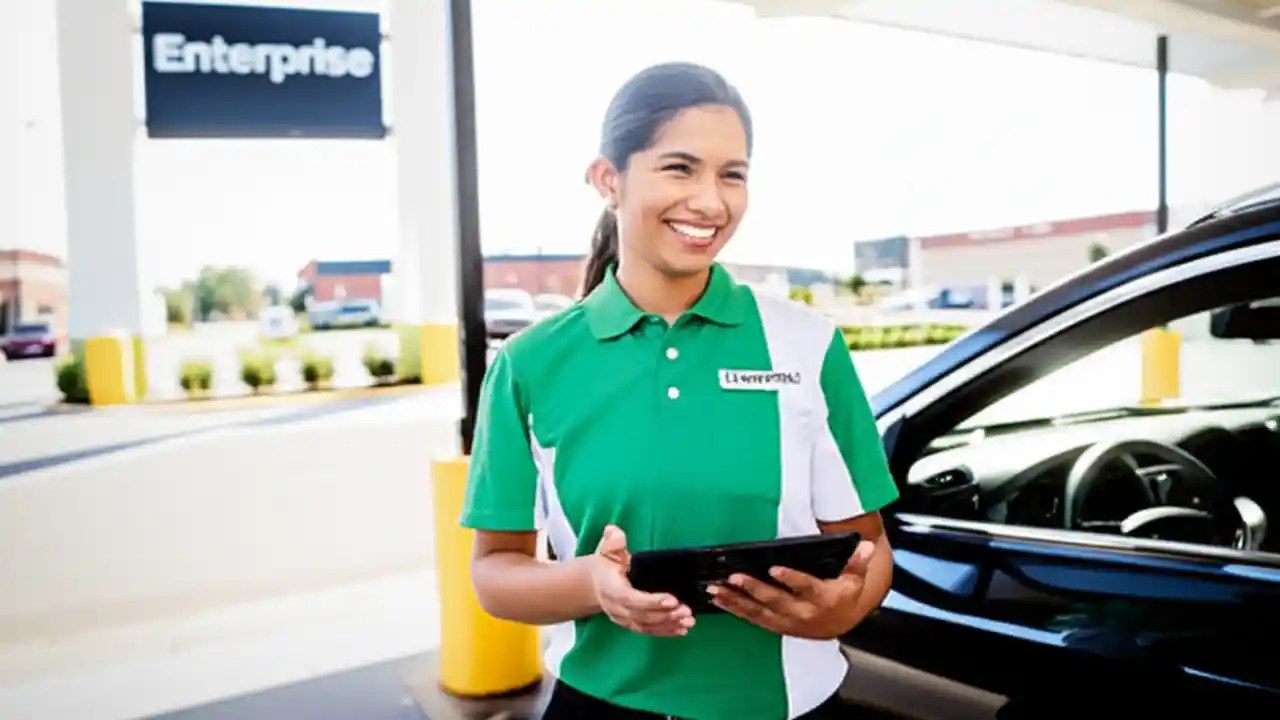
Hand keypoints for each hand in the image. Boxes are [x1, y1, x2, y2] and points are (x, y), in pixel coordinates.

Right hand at [589, 525, 694, 636]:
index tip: (672, 600)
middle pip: (642, 616)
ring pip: (647, 626)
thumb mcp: (607, 550)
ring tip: (689, 621)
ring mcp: (624, 619)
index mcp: (610, 589)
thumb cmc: (605, 565)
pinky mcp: (631, 624)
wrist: (594, 584)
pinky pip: (649, 631)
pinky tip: (681, 629)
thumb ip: (613, 541)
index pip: (630, 599)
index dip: (651, 602)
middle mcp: (616, 607)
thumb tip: (614, 532)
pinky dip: (666, 632)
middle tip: (686, 611)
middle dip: (666, 615)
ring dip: (669, 625)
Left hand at [708, 539, 875, 638]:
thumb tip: (865, 546)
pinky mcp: (775, 625)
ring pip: (759, 612)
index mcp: (822, 598)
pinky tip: (719, 599)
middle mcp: (802, 612)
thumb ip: (857, 561)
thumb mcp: (855, 578)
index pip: (806, 586)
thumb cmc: (843, 594)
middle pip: (775, 600)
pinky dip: (735, 610)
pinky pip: (753, 619)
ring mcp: (787, 621)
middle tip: (734, 576)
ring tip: (716, 588)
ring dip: (736, 600)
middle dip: (753, 588)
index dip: (791, 578)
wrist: (840, 623)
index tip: (774, 568)